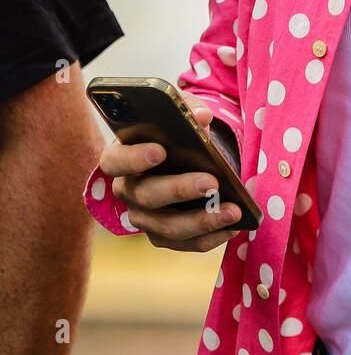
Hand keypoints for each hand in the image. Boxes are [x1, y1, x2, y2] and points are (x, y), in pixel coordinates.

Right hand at [98, 90, 242, 252]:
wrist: (181, 160)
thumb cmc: (174, 135)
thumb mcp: (178, 116)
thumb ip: (187, 110)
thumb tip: (202, 117)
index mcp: (121, 157)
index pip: (115, 160)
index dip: (134, 158)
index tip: (161, 151)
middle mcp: (127, 191)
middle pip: (145, 196)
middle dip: (180, 189)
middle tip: (211, 182)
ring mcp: (143, 218)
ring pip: (166, 227)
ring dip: (201, 220)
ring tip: (233, 210)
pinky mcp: (162, 236)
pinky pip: (184, 244)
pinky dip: (210, 238)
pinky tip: (232, 227)